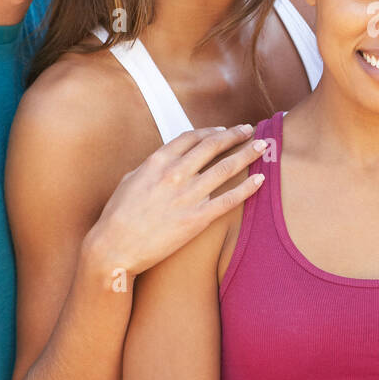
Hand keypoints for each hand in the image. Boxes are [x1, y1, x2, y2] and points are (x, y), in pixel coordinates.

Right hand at [84, 125, 266, 280]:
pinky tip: (260, 179)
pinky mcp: (197, 219)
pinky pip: (229, 199)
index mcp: (157, 161)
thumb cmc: (117, 216)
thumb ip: (152, 166)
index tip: (223, 131)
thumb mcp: (130, 180)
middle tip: (250, 130)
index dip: (211, 131)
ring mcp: (188, 196)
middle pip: (213, 146)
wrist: (115, 248)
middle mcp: (175, 174)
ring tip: (263, 146)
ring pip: (226, 168)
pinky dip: (247, 188)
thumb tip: (167, 160)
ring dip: (248, 154)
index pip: (191, 137)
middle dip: (235, 135)